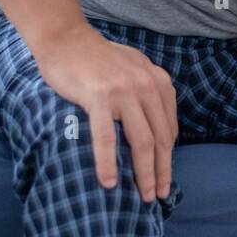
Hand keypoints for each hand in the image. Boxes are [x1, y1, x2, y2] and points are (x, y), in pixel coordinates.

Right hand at [34, 25, 178, 201]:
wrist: (67, 39)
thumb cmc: (98, 59)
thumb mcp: (135, 70)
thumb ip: (149, 94)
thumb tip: (159, 130)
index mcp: (158, 82)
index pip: (169, 129)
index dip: (168, 158)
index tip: (165, 179)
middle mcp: (146, 86)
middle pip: (160, 139)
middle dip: (162, 171)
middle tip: (158, 195)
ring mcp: (124, 91)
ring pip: (141, 141)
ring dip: (143, 173)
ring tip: (142, 197)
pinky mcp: (99, 96)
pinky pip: (106, 136)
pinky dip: (108, 162)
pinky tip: (109, 182)